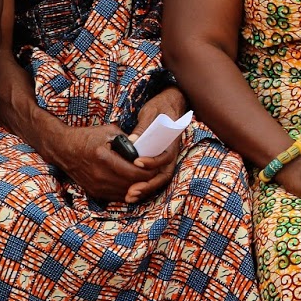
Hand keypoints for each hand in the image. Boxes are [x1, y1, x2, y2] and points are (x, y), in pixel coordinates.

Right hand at [50, 122, 148, 201]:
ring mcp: (95, 185)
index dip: (148, 172)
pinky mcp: (93, 191)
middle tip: (155, 173)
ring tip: (146, 178)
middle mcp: (99, 175)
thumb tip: (145, 147)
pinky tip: (133, 183)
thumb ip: (128, 140)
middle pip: (131, 184)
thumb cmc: (87, 137)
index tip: (156, 166)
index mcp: (103, 158)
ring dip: (137, 187)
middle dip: (146, 180)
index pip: (133, 172)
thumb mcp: (109, 131)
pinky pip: (115, 196)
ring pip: (124, 192)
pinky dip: (126, 190)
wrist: (64, 149)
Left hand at [122, 89, 187, 203]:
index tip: (136, 162)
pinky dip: (143, 186)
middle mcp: (171, 153)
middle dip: (148, 185)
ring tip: (129, 196)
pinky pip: (153, 178)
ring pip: (158, 179)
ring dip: (145, 190)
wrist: (170, 105)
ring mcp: (165, 159)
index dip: (152, 162)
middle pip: (163, 175)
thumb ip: (143, 126)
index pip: (165, 157)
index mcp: (171, 141)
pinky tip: (130, 192)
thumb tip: (132, 141)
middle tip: (131, 192)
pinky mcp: (158, 162)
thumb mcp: (151, 112)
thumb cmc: (160, 108)